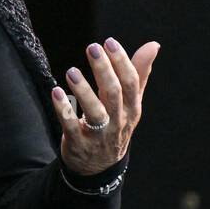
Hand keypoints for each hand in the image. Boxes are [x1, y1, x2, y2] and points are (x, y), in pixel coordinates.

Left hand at [51, 38, 160, 175]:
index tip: (109, 42)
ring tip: (71, 71)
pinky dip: (63, 109)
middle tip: (92, 47)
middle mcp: (118, 121)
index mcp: (132, 108)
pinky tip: (56, 92)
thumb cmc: (116, 124)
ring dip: (83, 90)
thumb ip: (139, 74)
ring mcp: (99, 134)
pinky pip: (70, 126)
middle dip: (104, 70)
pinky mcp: (79, 143)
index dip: (122, 62)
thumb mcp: (130, 102)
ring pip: (94, 111)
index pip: (131, 83)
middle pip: (113, 93)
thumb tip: (153, 45)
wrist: (100, 166)